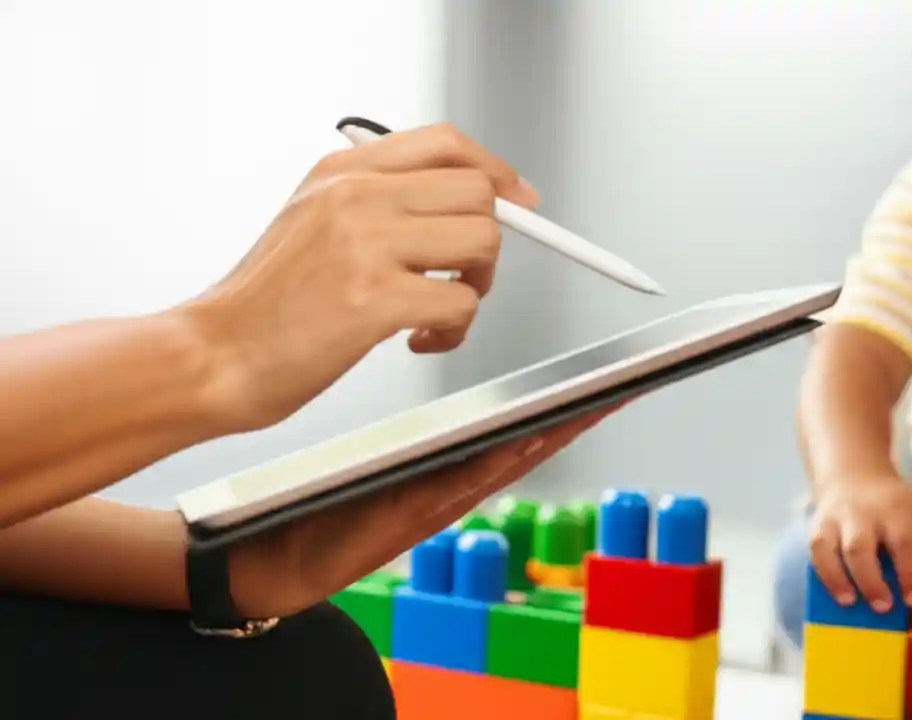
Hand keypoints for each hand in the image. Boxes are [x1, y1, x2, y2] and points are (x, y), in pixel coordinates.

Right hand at [182, 122, 540, 432]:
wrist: (215, 355)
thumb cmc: (267, 302)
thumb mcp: (313, 219)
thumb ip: (381, 200)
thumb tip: (468, 201)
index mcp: (342, 171)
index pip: (446, 142)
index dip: (495, 171)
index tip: (517, 200)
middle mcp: (355, 195)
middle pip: (477, 193)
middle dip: (487, 241)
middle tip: (462, 276)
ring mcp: (365, 244)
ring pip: (482, 242)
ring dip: (476, 285)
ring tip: (437, 309)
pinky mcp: (374, 299)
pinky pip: (462, 302)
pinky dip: (453, 330)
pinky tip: (416, 338)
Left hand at [224, 403, 619, 618]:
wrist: (256, 555)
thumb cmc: (310, 504)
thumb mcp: (370, 461)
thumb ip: (407, 435)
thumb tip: (415, 361)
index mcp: (441, 467)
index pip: (512, 428)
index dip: (560, 404)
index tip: (599, 376)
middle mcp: (446, 488)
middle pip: (525, 446)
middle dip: (576, 417)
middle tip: (622, 385)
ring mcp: (430, 506)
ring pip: (503, 465)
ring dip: (552, 438)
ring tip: (593, 404)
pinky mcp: (403, 520)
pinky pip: (457, 486)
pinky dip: (493, 465)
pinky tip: (520, 439)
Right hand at [808, 475, 911, 612]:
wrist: (856, 476)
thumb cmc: (899, 512)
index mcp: (898, 511)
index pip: (903, 543)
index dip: (909, 573)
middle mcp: (864, 513)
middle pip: (860, 547)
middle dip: (870, 580)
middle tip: (883, 607)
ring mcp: (837, 519)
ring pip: (829, 548)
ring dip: (838, 579)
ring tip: (850, 602)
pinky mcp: (818, 527)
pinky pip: (815, 552)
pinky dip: (825, 574)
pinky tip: (837, 594)